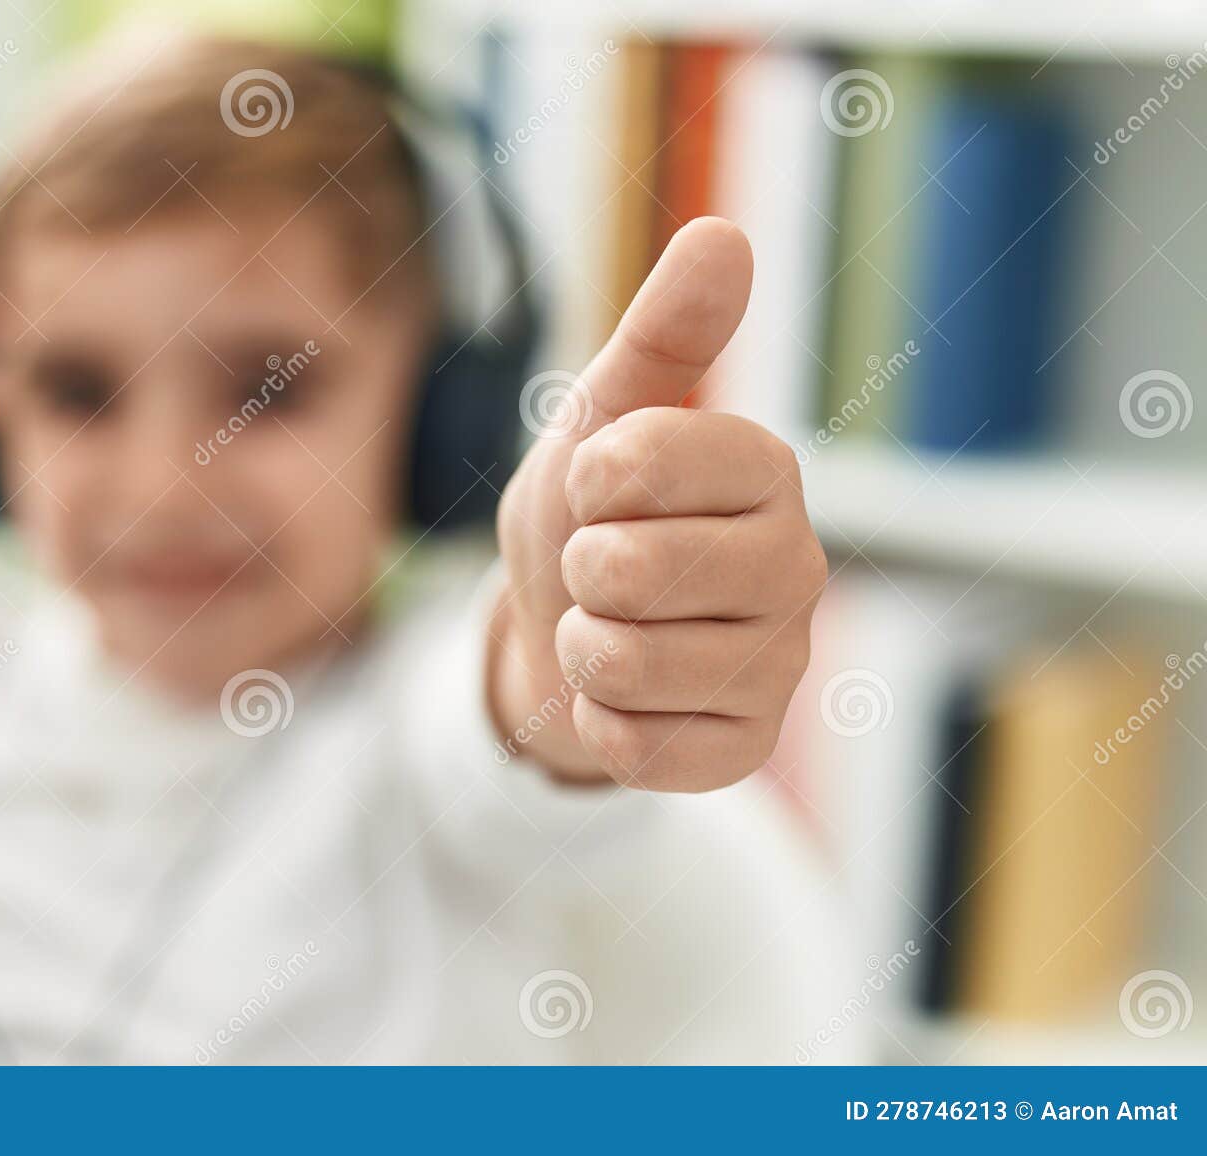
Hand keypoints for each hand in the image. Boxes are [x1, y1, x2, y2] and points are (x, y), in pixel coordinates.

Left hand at [490, 217, 826, 790]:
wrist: (563, 629)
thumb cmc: (592, 512)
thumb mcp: (607, 414)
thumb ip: (663, 334)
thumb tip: (722, 232)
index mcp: (765, 470)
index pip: (649, 459)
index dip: (591, 476)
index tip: (599, 482)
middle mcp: (793, 565)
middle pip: (634, 571)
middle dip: (580, 569)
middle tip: (600, 568)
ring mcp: (778, 665)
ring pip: (631, 663)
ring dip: (583, 647)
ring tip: (607, 627)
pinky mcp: (746, 746)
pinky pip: (639, 747)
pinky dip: (600, 721)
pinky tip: (625, 696)